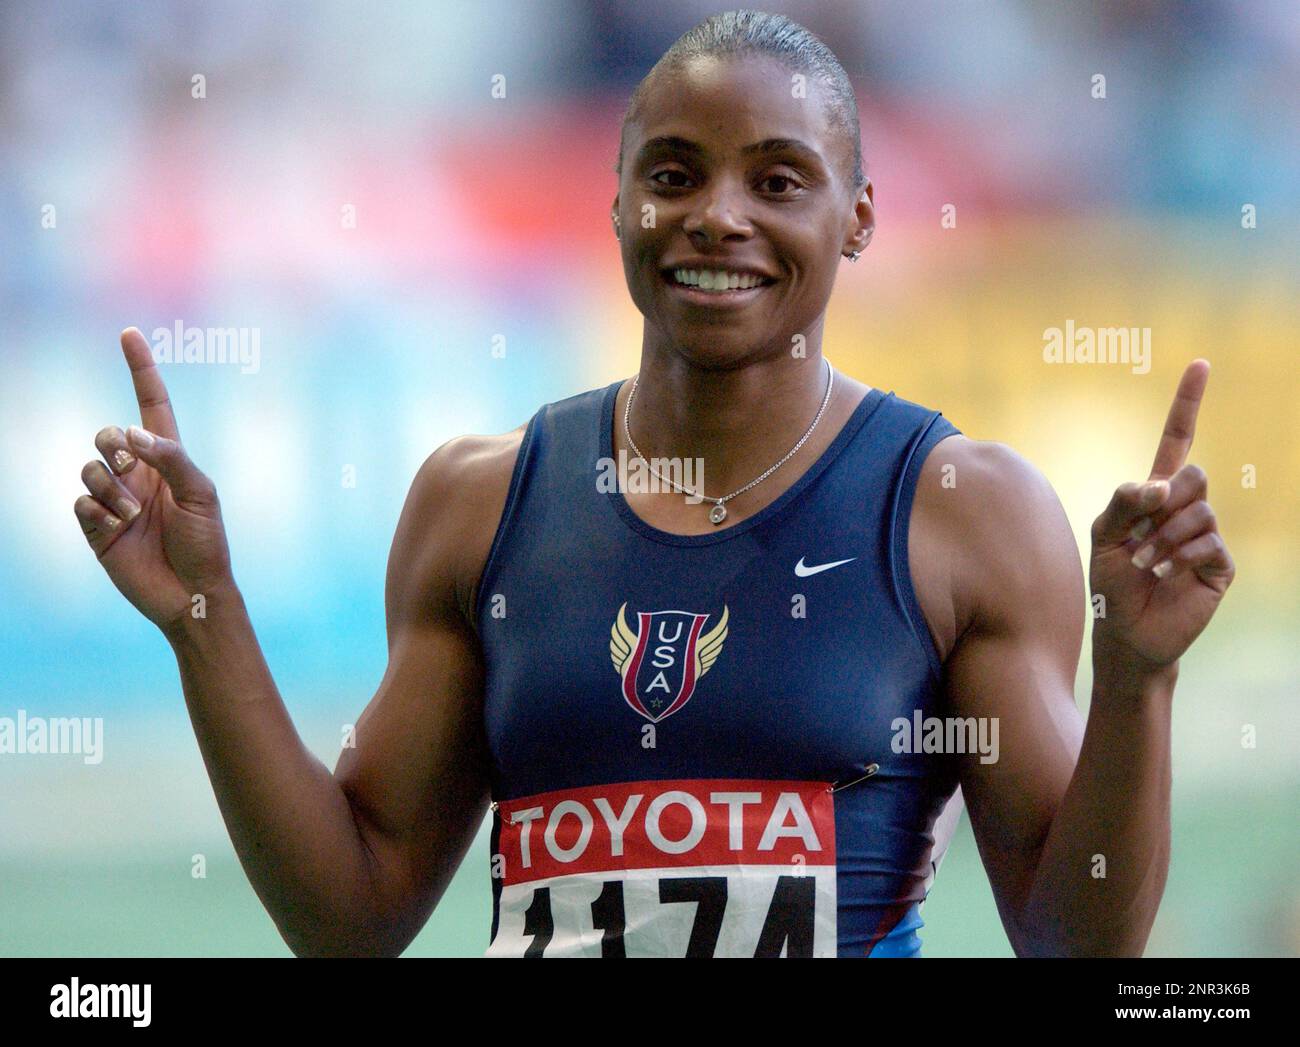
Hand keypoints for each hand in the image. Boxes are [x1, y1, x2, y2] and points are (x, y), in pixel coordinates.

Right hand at [74, 328, 234, 635]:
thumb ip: (171, 458)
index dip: (140, 369)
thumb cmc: (206, 543)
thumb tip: (133, 433)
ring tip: (134, 516)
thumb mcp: (200, 495)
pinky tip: (119, 531)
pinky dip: (99, 513)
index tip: (128, 334)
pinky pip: (82, 503)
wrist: (192, 592)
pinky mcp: (97, 526)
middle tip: (132, 469)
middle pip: (107, 434)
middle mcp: (140, 473)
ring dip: (111, 489)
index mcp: (169, 458)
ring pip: (90, 468)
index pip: (151, 404)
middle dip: (114, 445)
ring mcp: (116, 499)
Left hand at [1089, 360, 1234, 680]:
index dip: (1188, 403)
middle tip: (1140, 536)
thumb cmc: (1110, 583)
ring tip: (1146, 563)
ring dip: (1165, 537)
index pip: (1177, 439)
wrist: (1125, 632)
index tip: (1200, 363)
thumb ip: (1122, 502)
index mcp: (1156, 494)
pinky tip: (1163, 574)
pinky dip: (1179, 557)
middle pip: (1194, 475)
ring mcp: (1206, 535)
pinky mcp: (1219, 564)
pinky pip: (1208, 542)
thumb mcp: (1103, 536)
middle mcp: (1186, 508)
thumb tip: (1159, 486)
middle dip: (1163, 503)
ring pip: (1199, 510)